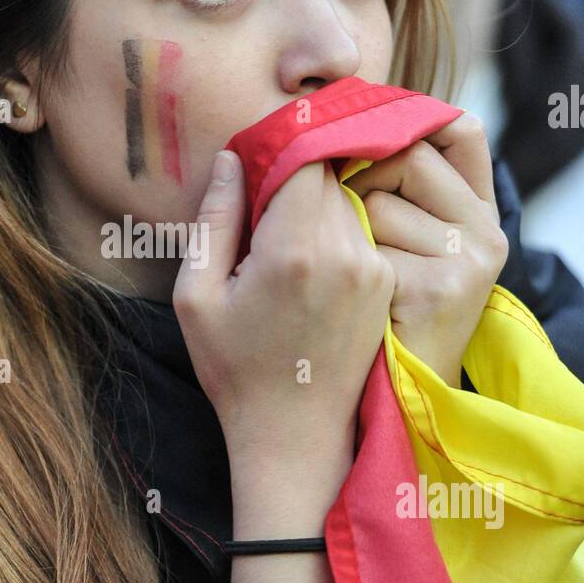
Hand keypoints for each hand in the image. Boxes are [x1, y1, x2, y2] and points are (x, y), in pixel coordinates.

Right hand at [173, 148, 394, 474]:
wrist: (294, 439)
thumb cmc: (235, 371)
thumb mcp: (196, 297)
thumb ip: (214, 219)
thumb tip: (233, 159)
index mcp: (295, 248)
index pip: (306, 153)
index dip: (282, 143)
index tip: (258, 151)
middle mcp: (346, 251)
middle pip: (330, 172)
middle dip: (298, 170)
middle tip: (264, 195)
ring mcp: (374, 269)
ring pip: (350, 198)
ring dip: (319, 201)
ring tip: (283, 235)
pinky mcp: (387, 285)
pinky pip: (363, 230)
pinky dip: (338, 229)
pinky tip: (309, 263)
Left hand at [346, 112, 508, 386]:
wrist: (387, 403)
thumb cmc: (382, 316)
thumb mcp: (406, 240)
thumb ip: (407, 180)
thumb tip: (363, 116)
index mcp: (479, 211)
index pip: (455, 129)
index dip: (399, 124)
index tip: (351, 138)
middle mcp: (485, 231)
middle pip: (403, 153)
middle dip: (353, 176)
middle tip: (331, 219)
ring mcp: (466, 261)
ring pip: (374, 198)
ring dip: (338, 226)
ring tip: (343, 270)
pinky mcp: (436, 290)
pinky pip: (361, 243)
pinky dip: (338, 265)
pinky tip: (346, 300)